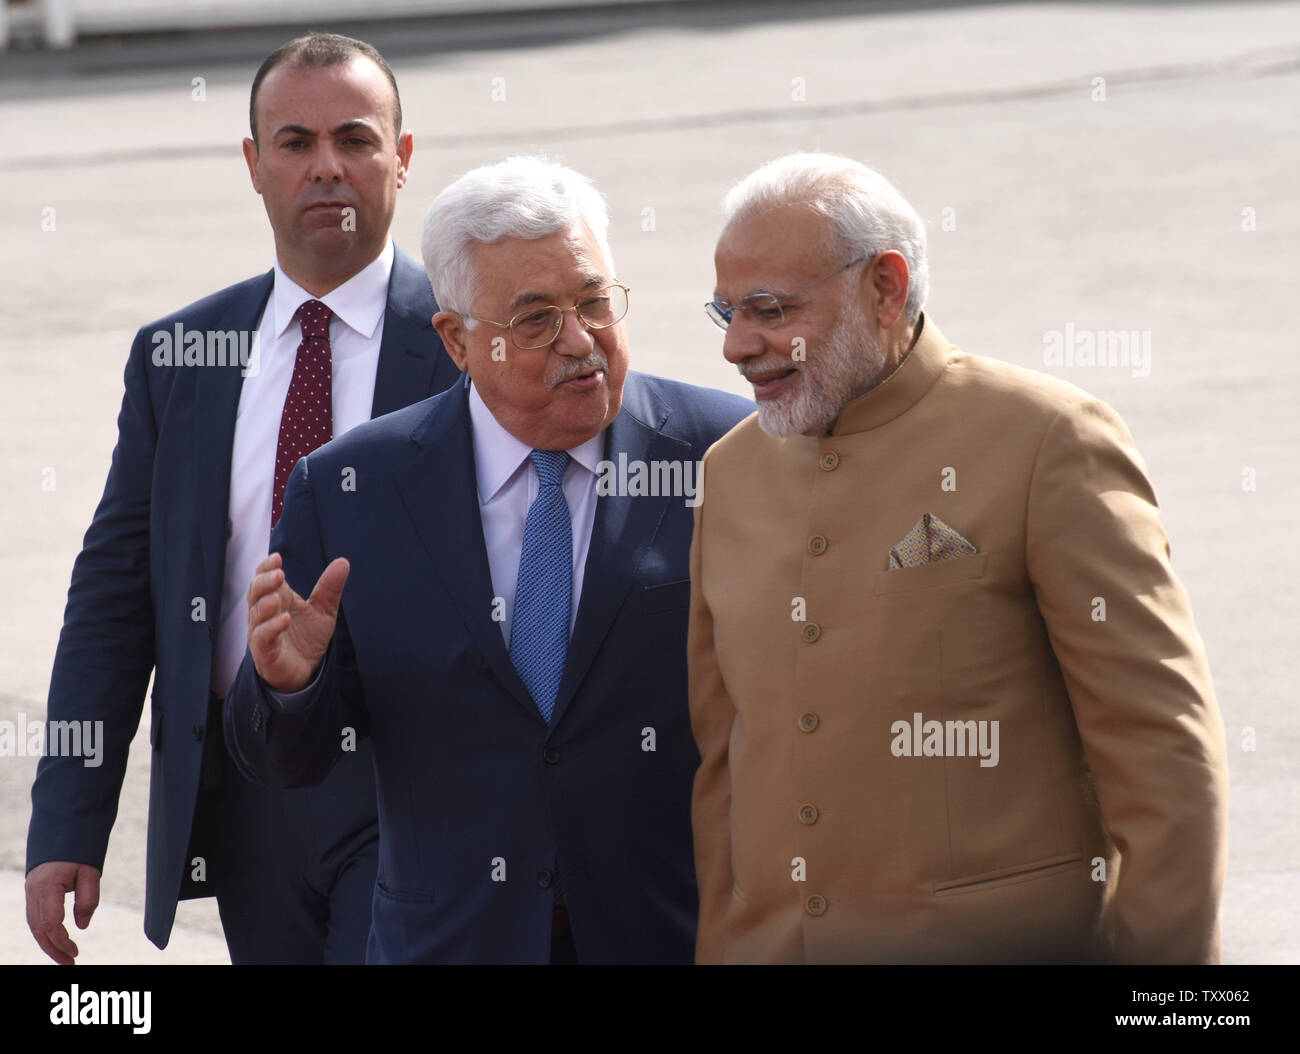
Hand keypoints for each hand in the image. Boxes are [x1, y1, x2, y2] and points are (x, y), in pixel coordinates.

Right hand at [26, 861, 99, 964]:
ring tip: (64, 956)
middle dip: (54, 949)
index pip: (51, 923)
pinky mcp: (32, 892)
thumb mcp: (91, 872)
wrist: (63, 829)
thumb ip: (88, 899)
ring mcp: (30, 892)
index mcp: (47, 886)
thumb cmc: (79, 851)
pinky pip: (35, 917)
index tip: (76, 952)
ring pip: (34, 925)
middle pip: (39, 929)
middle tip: (70, 963)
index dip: (62, 941)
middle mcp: (33, 891)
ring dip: (48, 943)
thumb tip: (82, 926)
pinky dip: (44, 932)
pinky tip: (55, 940)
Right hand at [247, 552, 349, 692]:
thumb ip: (330, 588)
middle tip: (278, 574)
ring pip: (256, 614)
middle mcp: (265, 613)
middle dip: (264, 582)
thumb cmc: (308, 638)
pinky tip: (285, 619)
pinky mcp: (265, 651)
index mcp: (277, 598)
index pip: (263, 578)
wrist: (306, 672)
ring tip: (278, 597)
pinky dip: (272, 627)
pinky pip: (263, 637)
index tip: (277, 557)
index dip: (266, 567)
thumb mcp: (324, 611)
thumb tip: (343, 561)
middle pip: (255, 592)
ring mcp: (262, 632)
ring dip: (266, 604)